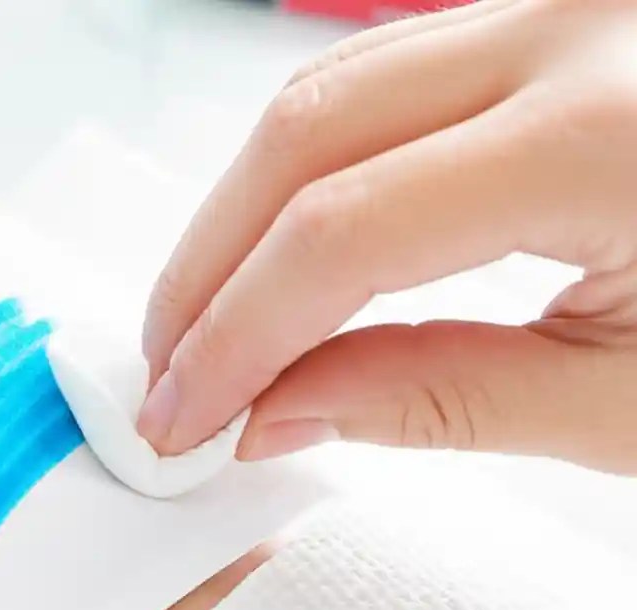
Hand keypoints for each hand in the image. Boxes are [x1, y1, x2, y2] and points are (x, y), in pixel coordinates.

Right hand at [138, 0, 636, 473]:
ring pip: (325, 94)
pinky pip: (378, 81)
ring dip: (241, 215)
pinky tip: (279, 248)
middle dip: (209, 272)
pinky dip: (305, 169)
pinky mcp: (536, 28)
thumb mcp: (628, 400)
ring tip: (211, 323)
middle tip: (172, 377)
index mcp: (607, 135)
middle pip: (304, 137)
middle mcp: (570, 37)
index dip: (236, 334)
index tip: (187, 415)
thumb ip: (443, 397)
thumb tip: (277, 408)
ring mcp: (550, 13)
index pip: (345, 230)